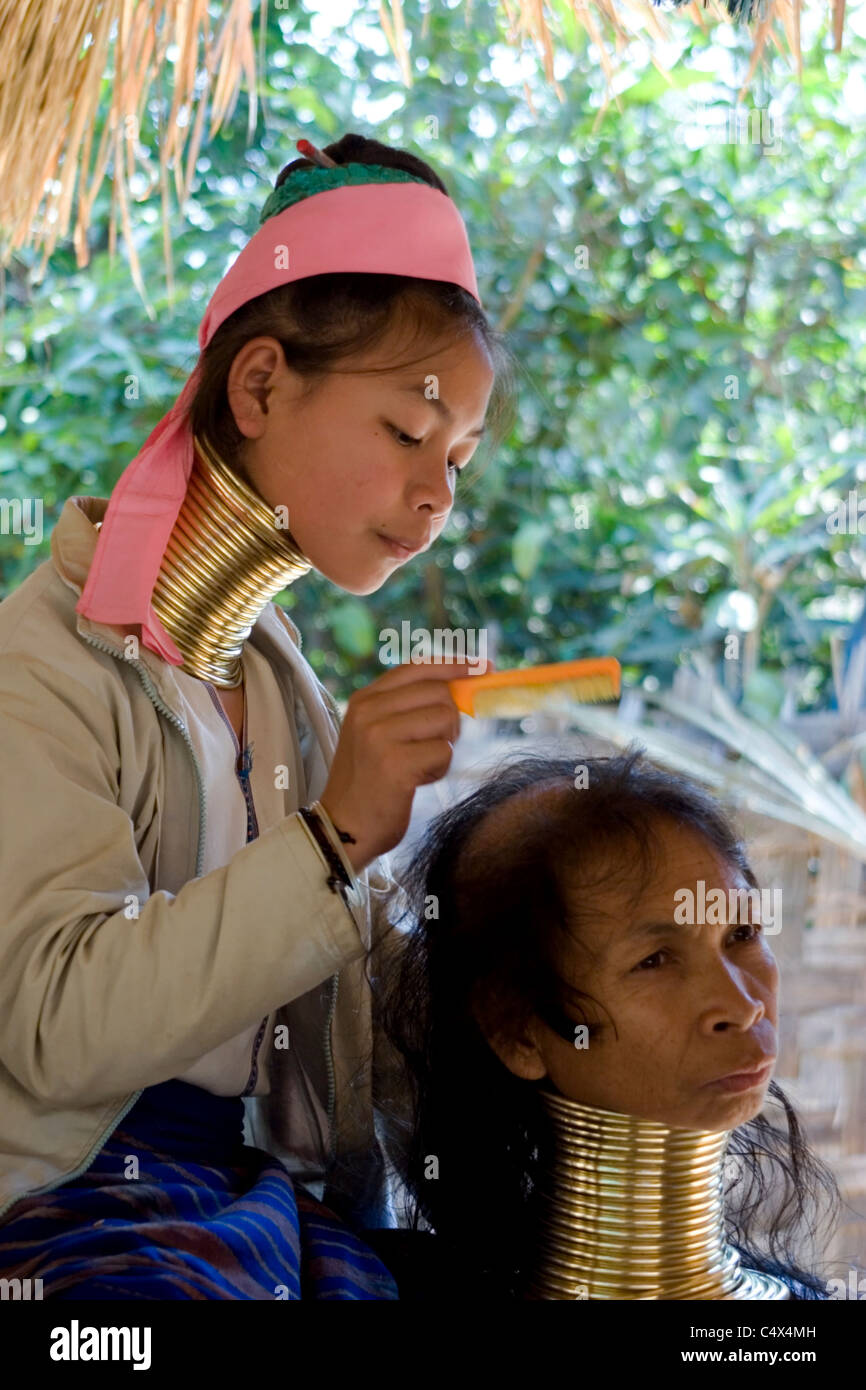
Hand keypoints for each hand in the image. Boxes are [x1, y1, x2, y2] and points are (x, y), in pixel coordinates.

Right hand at [318, 658, 492, 872]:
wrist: (343, 827)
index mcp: (365, 699)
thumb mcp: (378, 734)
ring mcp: (380, 736)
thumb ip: (408, 708)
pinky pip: (444, 752)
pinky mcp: (395, 763)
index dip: (455, 665)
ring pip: (445, 720)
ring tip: (419, 765)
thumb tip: (463, 688)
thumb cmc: (371, 782)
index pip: (417, 667)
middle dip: (450, 720)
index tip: (484, 666)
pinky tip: (416, 781)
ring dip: (443, 747)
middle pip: (439, 693)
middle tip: (432, 746)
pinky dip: (438, 769)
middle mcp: (369, 711)